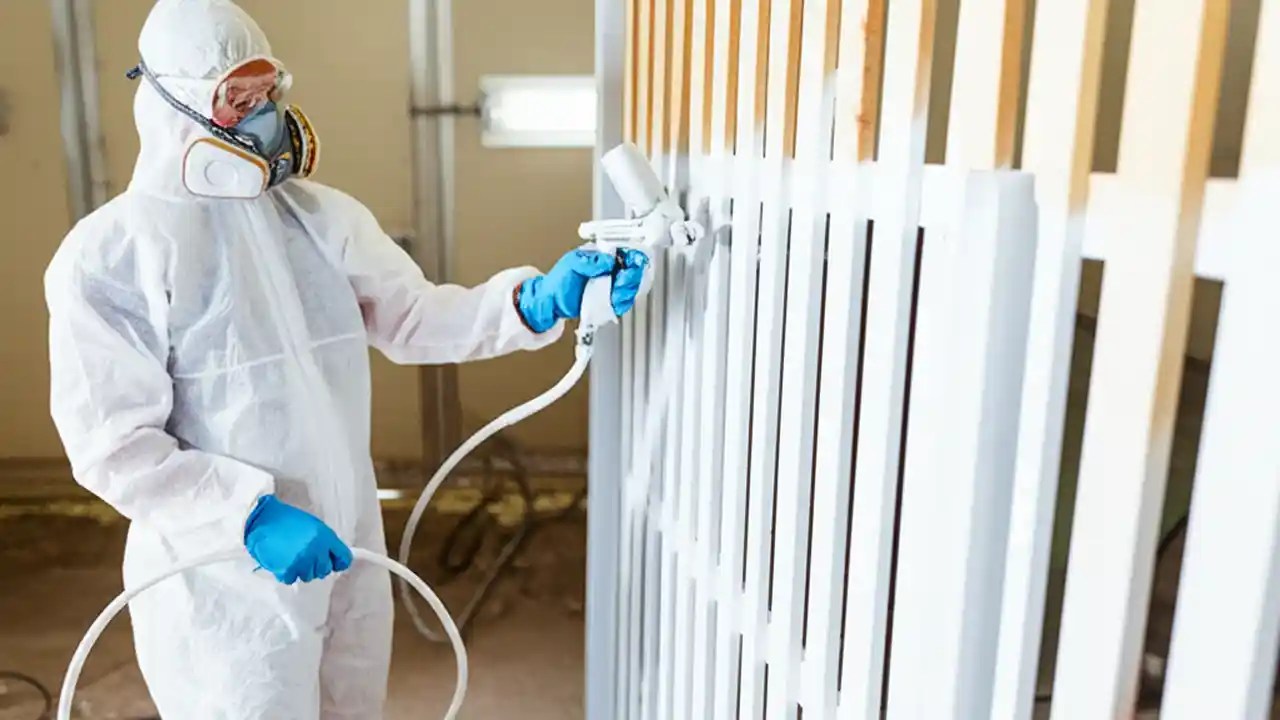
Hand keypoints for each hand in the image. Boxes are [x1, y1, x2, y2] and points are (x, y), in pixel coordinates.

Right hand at [243, 495, 351, 584]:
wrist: (262, 520)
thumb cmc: (285, 520)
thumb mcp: (313, 525)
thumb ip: (325, 541)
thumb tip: (333, 557)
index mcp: (326, 537)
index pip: (344, 558)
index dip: (338, 562)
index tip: (334, 563)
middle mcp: (317, 551)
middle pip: (325, 570)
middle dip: (316, 565)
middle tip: (303, 554)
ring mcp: (302, 562)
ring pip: (308, 576)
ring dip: (300, 569)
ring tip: (289, 554)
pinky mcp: (287, 570)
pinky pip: (291, 579)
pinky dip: (286, 573)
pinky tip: (281, 559)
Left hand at [517, 248, 649, 332]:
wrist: (551, 302)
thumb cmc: (558, 280)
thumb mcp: (571, 264)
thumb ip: (590, 261)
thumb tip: (607, 260)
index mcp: (601, 256)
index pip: (625, 252)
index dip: (634, 257)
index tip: (635, 263)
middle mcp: (609, 269)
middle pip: (632, 270)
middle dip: (630, 277)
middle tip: (621, 283)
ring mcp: (610, 285)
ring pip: (630, 287)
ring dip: (626, 292)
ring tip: (614, 296)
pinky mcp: (609, 300)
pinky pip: (623, 302)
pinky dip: (622, 304)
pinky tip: (615, 304)